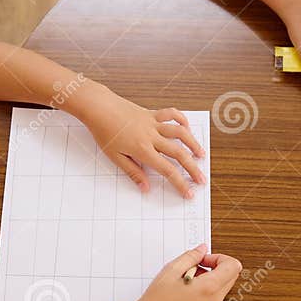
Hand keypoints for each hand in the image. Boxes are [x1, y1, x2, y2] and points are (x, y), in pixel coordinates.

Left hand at [81, 86, 204, 197]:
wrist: (99, 107)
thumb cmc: (104, 131)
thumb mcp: (115, 157)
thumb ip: (133, 172)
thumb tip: (146, 187)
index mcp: (142, 150)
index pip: (167, 170)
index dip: (180, 183)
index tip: (189, 192)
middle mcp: (152, 136)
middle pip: (179, 153)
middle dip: (193, 168)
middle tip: (202, 179)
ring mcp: (153, 123)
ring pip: (180, 133)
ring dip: (193, 144)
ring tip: (201, 154)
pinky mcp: (151, 113)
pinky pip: (171, 114)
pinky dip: (181, 119)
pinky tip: (186, 128)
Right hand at [128, 245, 241, 300]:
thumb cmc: (158, 300)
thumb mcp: (172, 270)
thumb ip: (191, 256)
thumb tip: (202, 249)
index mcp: (209, 288)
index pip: (233, 266)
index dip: (218, 257)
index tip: (203, 259)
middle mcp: (214, 300)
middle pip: (231, 275)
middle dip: (216, 266)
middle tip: (194, 267)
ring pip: (223, 286)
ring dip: (211, 277)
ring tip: (187, 279)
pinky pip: (215, 296)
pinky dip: (206, 288)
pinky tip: (186, 289)